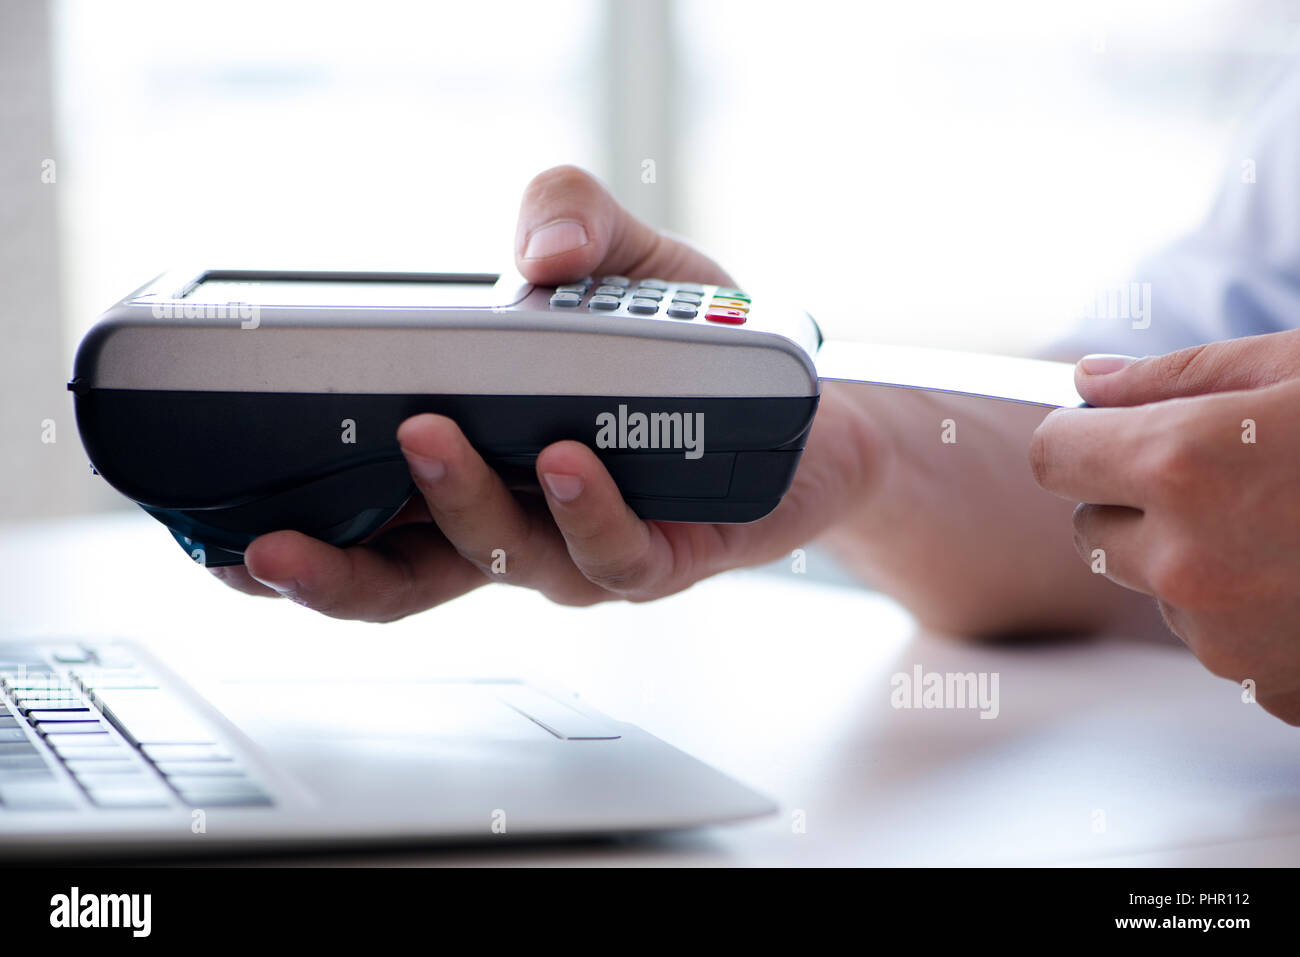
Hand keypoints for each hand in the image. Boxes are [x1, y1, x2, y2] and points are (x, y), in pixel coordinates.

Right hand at [212, 166, 883, 620]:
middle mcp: (520, 525)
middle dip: (333, 573)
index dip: (297, 549)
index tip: (221, 542)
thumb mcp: (619, 259)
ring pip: (504, 561)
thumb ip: (565, 219)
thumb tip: (535, 253)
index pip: (368, 529)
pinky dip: (586, 509)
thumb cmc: (692, 345)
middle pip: (406, 582)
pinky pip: (615, 554)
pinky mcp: (668, 556)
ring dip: (459, 505)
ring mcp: (587, 548)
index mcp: (477, 471)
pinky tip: (571, 459)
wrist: (800, 399)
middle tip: (272, 541)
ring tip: (434, 439)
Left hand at [1030, 331, 1299, 722]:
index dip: (1079, 439)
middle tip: (1214, 473)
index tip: (1101, 432)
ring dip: (1194, 558)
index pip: (1054, 457)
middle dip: (1131, 501)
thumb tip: (1089, 382)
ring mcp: (1231, 636)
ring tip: (1289, 524)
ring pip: (1160, 589)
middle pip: (1094, 533)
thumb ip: (1174, 376)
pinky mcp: (1273, 686)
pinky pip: (1221, 641)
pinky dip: (1248, 611)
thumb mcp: (1298, 367)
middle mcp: (1191, 561)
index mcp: (1183, 465)